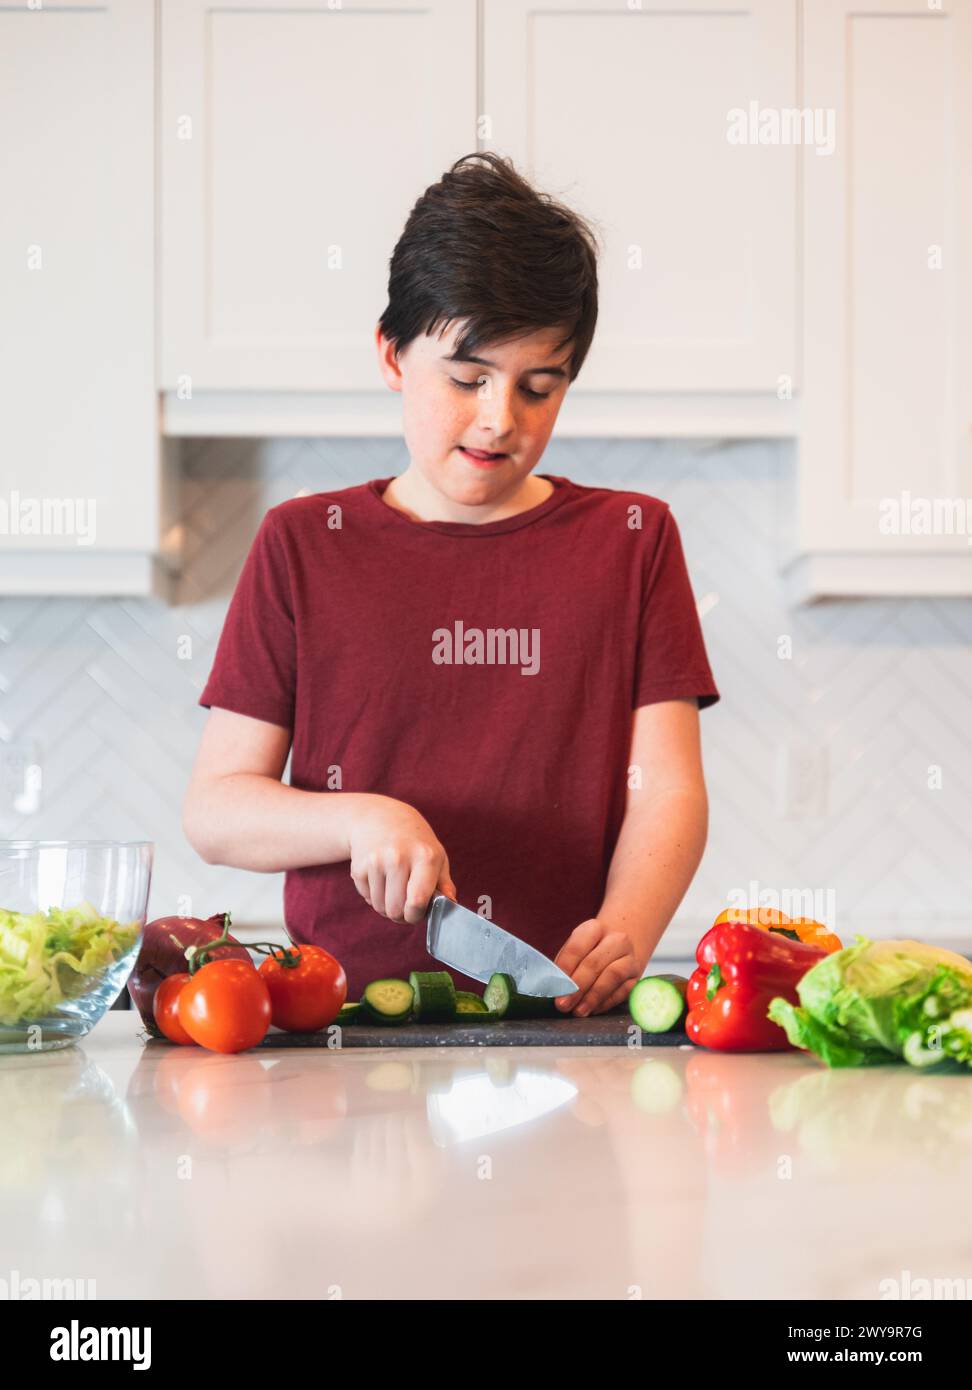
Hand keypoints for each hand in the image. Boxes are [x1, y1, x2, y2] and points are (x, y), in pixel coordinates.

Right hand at [348, 796, 455, 924]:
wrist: (380, 817)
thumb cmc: (414, 841)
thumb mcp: (436, 855)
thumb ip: (444, 883)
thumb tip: (451, 904)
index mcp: (424, 857)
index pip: (417, 901)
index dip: (416, 915)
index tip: (417, 913)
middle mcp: (398, 858)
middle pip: (396, 910)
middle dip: (401, 915)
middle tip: (405, 905)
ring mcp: (376, 861)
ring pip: (380, 907)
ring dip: (386, 906)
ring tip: (393, 890)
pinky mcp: (359, 866)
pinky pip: (366, 897)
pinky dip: (373, 896)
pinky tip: (380, 880)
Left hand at [552, 918, 642, 1016]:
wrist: (619, 949)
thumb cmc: (589, 951)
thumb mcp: (575, 950)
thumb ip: (564, 966)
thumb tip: (553, 986)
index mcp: (594, 929)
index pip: (577, 948)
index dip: (565, 969)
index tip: (555, 988)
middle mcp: (616, 940)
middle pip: (594, 963)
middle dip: (577, 987)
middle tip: (563, 1004)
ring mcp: (629, 958)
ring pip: (613, 976)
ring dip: (593, 996)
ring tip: (578, 1011)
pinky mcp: (637, 977)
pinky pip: (623, 991)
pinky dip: (606, 1003)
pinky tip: (592, 1010)